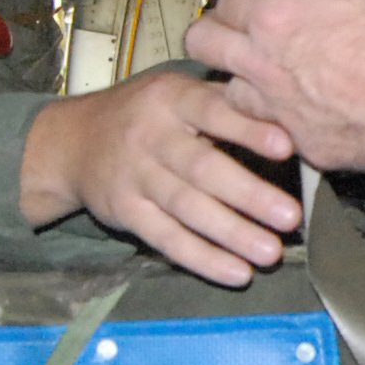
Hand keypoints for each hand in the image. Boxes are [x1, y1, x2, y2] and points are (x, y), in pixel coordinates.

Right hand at [21, 69, 299, 285]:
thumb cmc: (147, 114)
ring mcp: (135, 176)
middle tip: (291, 216)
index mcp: (172, 98)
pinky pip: (166, 239)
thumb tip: (290, 114)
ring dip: (232, 233)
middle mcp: (150, 136)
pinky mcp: (125, 212)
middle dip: (249, 195)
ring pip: (187, 208)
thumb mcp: (178, 92)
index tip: (286, 146)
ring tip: (270, 252)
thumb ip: (227, 102)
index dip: (248, 129)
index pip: (213, 111)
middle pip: (202, 169)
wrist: (73, 141)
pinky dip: (202, 258)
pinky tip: (236, 272)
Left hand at [188, 0, 364, 173]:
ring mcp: (280, 111)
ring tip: (269, 88)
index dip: (234, 6)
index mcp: (278, 17)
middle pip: (203, 45)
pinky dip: (289, 128)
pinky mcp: (305, 148)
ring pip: (231, 99)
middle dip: (210, 40)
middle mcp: (265, 65)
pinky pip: (281, 136)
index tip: (243, 12)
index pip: (227, 3)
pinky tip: (313, 121)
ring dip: (245, 90)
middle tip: (226, 43)